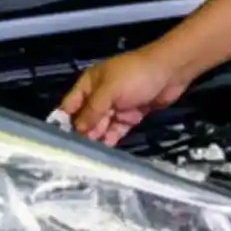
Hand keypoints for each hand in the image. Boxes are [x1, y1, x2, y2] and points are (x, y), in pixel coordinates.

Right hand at [59, 48, 188, 145]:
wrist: (170, 72)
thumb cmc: (135, 75)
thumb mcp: (109, 90)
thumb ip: (93, 111)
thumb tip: (78, 130)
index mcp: (90, 84)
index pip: (70, 104)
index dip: (64, 121)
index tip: (59, 142)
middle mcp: (99, 96)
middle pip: (85, 118)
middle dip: (81, 134)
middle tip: (76, 155)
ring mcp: (115, 107)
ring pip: (100, 126)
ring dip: (96, 139)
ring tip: (88, 158)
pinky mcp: (130, 116)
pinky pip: (116, 130)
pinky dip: (111, 139)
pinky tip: (105, 152)